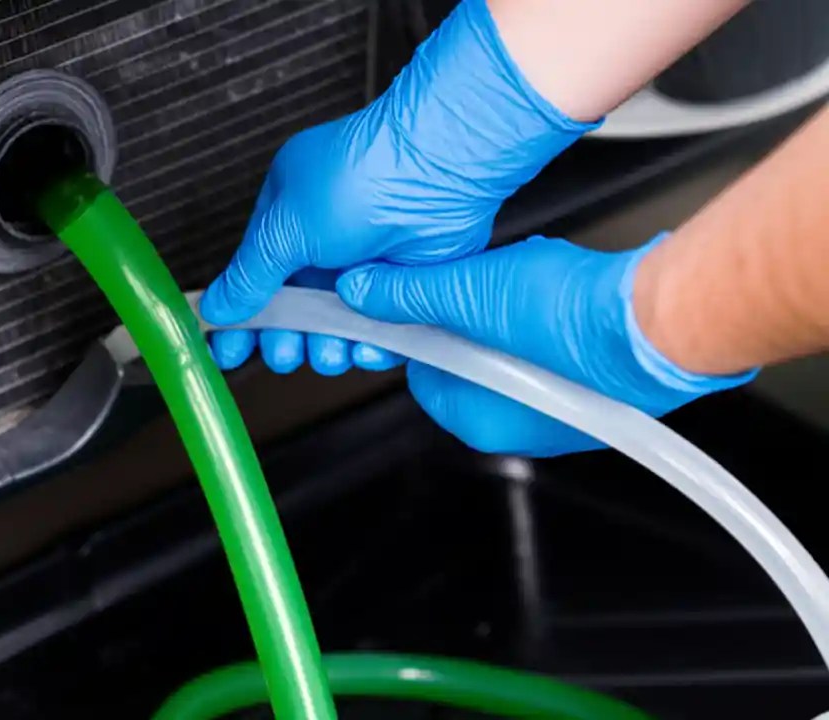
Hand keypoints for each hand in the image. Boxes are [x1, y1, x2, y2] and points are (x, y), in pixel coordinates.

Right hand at [201, 0, 597, 374]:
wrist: (441, 169)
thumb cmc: (357, 178)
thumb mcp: (286, 228)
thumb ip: (250, 275)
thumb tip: (215, 307)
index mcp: (288, 217)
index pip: (254, 276)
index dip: (240, 317)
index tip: (227, 352)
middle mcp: (325, 242)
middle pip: (294, 310)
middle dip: (287, 338)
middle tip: (285, 355)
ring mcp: (366, 265)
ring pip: (336, 325)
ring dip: (328, 346)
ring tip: (329, 354)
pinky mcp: (403, 284)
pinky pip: (379, 329)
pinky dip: (371, 345)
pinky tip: (365, 349)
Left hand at [335, 234, 757, 456]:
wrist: (662, 323)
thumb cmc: (572, 325)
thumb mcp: (466, 295)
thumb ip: (408, 294)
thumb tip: (362, 291)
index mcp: (476, 419)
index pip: (421, 372)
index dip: (422, 328)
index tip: (426, 298)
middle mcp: (519, 428)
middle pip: (467, 362)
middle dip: (474, 317)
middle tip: (487, 286)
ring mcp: (563, 413)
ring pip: (514, 352)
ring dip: (515, 314)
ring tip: (532, 286)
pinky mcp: (601, 391)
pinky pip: (559, 350)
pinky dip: (558, 317)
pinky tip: (568, 292)